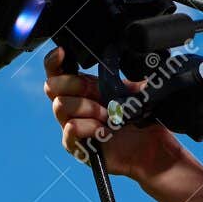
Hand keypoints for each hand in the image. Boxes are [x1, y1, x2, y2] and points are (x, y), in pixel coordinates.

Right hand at [43, 46, 184, 180]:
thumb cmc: (141, 120)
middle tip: (102, 96)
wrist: (150, 149)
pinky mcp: (75, 146)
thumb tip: (128, 57)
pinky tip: (105, 131)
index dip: (55, 60)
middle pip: (52, 86)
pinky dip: (89, 127)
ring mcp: (71, 126)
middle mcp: (73, 106)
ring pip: (61, 106)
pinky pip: (71, 129)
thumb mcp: (137, 92)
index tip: (63, 52)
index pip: (57, 71)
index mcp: (83, 89)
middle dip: (76, 86)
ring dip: (88, 108)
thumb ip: (127, 75)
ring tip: (109, 117)